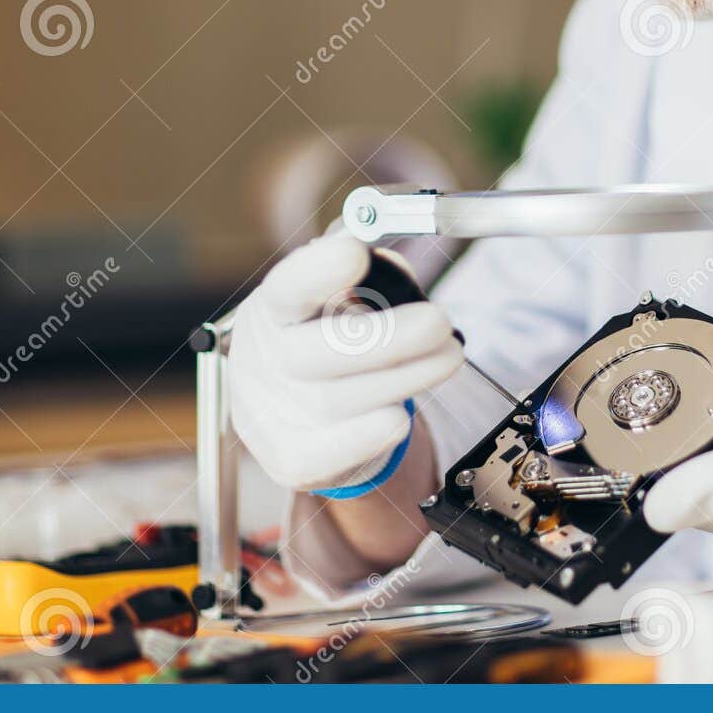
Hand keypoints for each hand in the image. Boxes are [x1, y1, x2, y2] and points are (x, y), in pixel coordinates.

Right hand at [228, 236, 463, 493]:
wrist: (302, 409)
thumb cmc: (330, 338)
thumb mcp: (343, 296)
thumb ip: (371, 278)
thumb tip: (398, 275)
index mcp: (274, 308)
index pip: (288, 287)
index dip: (316, 272)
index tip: (354, 254)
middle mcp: (263, 359)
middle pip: (318, 351)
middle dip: (390, 337)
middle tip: (439, 322)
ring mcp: (270, 412)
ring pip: (338, 400)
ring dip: (406, 378)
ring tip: (449, 356)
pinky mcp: (290, 457)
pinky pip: (330, 452)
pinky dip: (369, 436)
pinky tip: (400, 418)